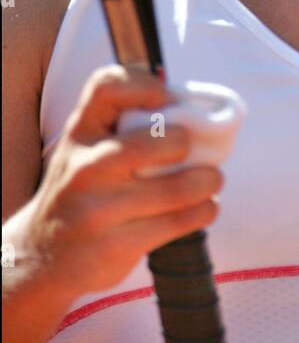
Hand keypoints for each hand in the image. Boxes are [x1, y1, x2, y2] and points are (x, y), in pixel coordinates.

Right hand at [11, 65, 223, 302]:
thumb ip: (121, 127)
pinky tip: (204, 207)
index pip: (108, 86)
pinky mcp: (115, 245)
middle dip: (191, 144)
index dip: (146, 85)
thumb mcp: (84, 151)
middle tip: (204, 152)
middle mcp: (85, 167)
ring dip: (209, 181)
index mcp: (79, 134)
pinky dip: (204, 211)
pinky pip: (178, 222)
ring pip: (177, 187)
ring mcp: (98, 208)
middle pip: (158, 140)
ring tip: (212, 180)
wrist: (42, 257)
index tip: (169, 101)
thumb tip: (186, 105)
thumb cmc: (78, 192)